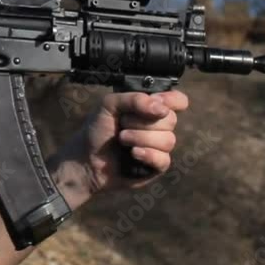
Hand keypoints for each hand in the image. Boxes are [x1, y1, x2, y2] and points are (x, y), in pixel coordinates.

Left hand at [61, 90, 189, 195]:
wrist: (86, 158)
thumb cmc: (97, 129)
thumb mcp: (109, 105)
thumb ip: (133, 99)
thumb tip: (162, 108)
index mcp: (150, 108)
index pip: (177, 100)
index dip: (172, 101)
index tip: (156, 103)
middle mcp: (158, 126)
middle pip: (171, 120)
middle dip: (142, 122)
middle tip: (122, 124)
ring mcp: (159, 147)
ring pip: (168, 140)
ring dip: (140, 138)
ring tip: (122, 139)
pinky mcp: (157, 166)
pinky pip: (164, 159)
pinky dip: (147, 154)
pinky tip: (132, 154)